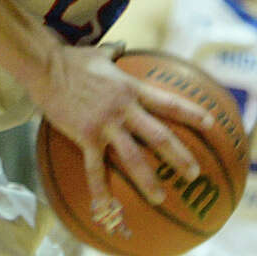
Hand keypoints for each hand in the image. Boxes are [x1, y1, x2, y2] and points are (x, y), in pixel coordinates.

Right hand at [30, 44, 212, 225]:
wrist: (45, 67)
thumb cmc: (71, 59)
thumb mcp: (100, 54)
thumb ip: (114, 54)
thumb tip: (121, 47)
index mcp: (130, 88)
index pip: (168, 102)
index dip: (192, 114)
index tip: (211, 124)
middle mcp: (123, 108)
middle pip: (159, 135)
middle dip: (180, 157)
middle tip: (194, 174)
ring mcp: (105, 124)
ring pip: (133, 156)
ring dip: (148, 179)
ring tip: (160, 197)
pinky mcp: (85, 135)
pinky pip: (95, 168)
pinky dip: (101, 190)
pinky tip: (105, 209)